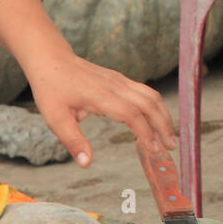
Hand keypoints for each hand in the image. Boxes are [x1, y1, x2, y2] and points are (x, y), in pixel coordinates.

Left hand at [0, 0, 176, 166]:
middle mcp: (116, 86)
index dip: (145, 132)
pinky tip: (156, 120)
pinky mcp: (121, 80)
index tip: (153, 150)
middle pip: (150, 104)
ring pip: (151, 96)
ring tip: (169, 136)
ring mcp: (120, 81)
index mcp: (101, 96)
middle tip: (170, 147)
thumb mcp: (55, 118)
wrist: (52, 60)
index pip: (132, 114)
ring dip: (163, 115)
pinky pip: (145, 92)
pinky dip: (156, 107)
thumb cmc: (52, 89)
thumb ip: (73, 141)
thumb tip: (86, 163)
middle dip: (163, 126)